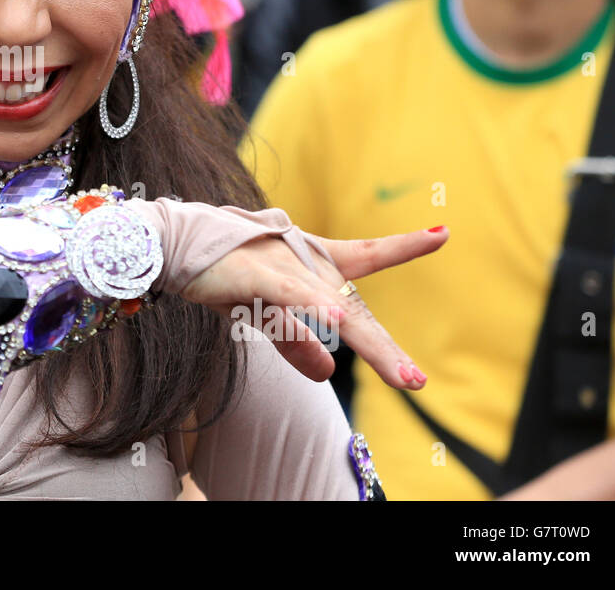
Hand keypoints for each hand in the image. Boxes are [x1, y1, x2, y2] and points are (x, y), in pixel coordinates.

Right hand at [178, 226, 448, 389]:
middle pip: (354, 312)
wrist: (172, 244)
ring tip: (402, 375)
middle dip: (385, 351)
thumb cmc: (222, 274)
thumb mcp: (263, 314)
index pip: (366, 255)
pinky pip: (289, 293)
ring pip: (331, 308)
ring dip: (366, 343)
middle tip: (417, 382)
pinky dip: (313, 306)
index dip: (403, 246)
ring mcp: (282, 266)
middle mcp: (304, 264)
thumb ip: (296, 342)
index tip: (442, 232)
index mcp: (310, 267)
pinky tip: (339, 320)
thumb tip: (328, 375)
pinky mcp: (254, 271)